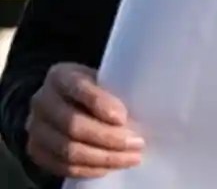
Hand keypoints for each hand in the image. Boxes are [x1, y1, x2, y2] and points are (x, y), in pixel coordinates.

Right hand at [25, 63, 143, 178]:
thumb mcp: (105, 77)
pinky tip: (110, 167)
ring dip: (103, 157)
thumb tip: (150, 105)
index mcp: (60, 76)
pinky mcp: (36, 149)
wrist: (66, 102)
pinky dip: (88, 169)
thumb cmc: (97, 87)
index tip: (123, 117)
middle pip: (73, 125)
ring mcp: (35, 127)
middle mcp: (41, 100)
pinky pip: (61, 166)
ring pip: (67, 150)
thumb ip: (118, 86)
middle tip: (137, 143)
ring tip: (130, 158)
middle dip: (108, 138)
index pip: (78, 87)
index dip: (100, 103)